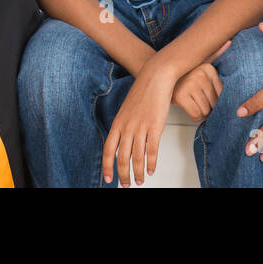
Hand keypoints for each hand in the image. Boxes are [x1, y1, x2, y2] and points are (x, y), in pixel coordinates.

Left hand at [102, 63, 176, 186]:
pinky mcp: (155, 127)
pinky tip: (150, 170)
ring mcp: (141, 127)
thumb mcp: (126, 111)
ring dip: (138, 172)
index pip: (108, 150)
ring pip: (137, 157)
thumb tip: (124, 144)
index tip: (108, 179)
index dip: (107, 166)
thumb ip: (124, 127)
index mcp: (118, 124)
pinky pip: (152, 150)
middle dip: (123, 175)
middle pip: (122, 158)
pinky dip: (151, 163)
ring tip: (140, 181)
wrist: (155, 78)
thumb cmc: (142, 93)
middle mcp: (127, 127)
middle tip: (126, 185)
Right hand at [171, 40, 230, 120]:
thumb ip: (215, 54)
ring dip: (201, 112)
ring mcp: (190, 85)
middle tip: (199, 100)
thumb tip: (229, 42)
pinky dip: (194, 116)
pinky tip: (189, 107)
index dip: (215, 99)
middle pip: (214, 103)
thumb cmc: (184, 73)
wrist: (160, 76)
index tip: (207, 95)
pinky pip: (196, 114)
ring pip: (205, 110)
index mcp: (208, 68)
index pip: (221, 93)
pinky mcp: (181, 96)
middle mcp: (200, 75)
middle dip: (208, 107)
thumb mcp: (200, 61)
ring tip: (193, 102)